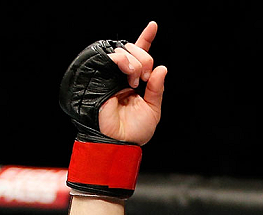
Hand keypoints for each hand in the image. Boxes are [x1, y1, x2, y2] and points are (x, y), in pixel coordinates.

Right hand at [99, 22, 166, 144]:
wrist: (120, 141)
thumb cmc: (135, 131)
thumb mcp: (153, 110)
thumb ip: (158, 89)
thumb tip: (161, 68)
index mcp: (135, 81)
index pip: (141, 56)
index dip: (146, 39)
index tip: (153, 25)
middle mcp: (122, 75)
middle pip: (133, 49)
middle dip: (144, 59)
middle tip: (145, 79)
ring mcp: (111, 75)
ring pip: (124, 50)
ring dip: (136, 63)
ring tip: (135, 82)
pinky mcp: (101, 75)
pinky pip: (112, 56)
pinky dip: (125, 61)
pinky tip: (129, 76)